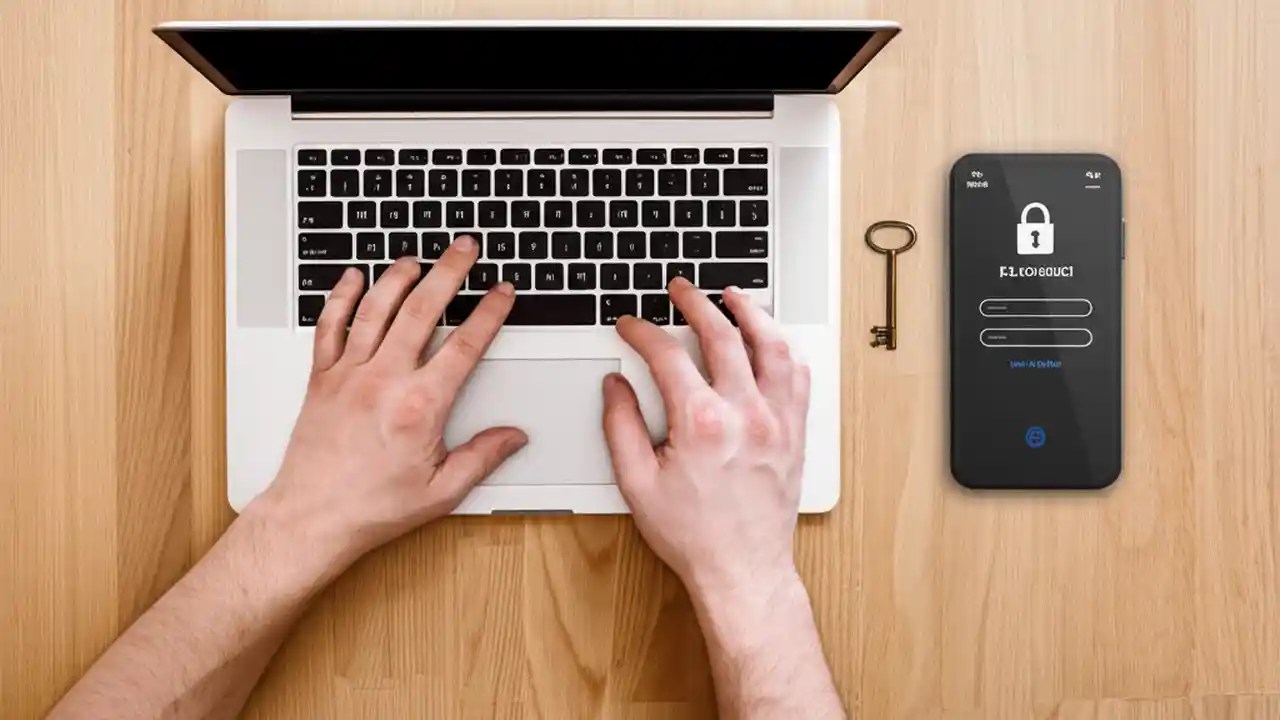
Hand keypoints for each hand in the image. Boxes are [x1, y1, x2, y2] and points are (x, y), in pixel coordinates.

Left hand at [253, 237, 526, 567]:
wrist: (312, 518)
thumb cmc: (372, 507)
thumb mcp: (442, 490)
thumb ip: (483, 456)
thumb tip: (514, 436)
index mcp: (420, 406)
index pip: (465, 345)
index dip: (489, 313)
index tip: (502, 292)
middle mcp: (384, 381)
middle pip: (422, 310)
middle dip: (448, 272)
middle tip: (464, 248)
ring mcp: (349, 375)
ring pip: (376, 309)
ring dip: (399, 277)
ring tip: (417, 258)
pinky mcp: (321, 379)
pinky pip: (330, 326)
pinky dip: (341, 297)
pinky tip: (352, 278)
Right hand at [602, 278, 810, 598]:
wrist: (742, 570)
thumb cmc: (692, 535)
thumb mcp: (636, 483)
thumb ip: (621, 426)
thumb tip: (616, 386)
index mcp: (701, 422)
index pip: (667, 354)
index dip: (643, 331)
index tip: (630, 325)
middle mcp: (745, 413)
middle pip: (723, 334)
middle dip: (697, 302)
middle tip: (681, 289)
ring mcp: (777, 421)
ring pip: (772, 346)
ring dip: (752, 313)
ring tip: (734, 296)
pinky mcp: (795, 433)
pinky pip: (799, 377)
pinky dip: (785, 350)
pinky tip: (772, 340)